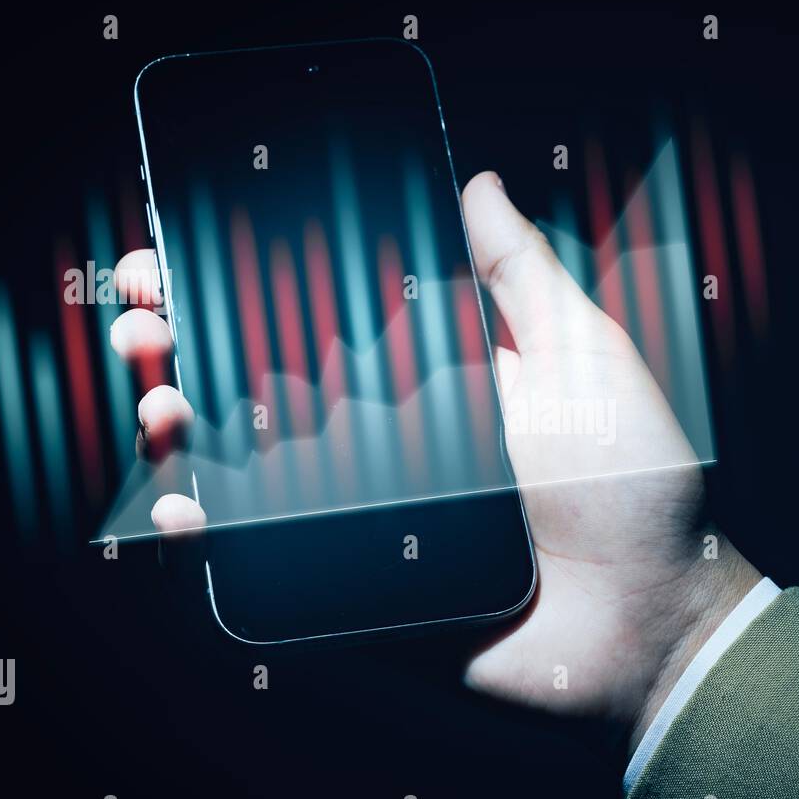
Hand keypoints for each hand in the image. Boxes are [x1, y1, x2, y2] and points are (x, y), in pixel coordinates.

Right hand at [110, 171, 759, 749]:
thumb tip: (476, 183)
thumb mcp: (587, 355)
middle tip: (146, 324)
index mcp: (432, 378)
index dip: (249, 289)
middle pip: (265, 388)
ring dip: (185, 432)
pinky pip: (272, 558)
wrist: (652, 615)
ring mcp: (368, 514)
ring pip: (251, 469)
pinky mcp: (360, 584)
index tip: (187, 254)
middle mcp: (389, 440)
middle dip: (191, 349)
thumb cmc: (636, 480)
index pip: (320, 322)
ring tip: (160, 400)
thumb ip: (524, 277)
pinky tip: (181, 506)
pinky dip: (214, 535)